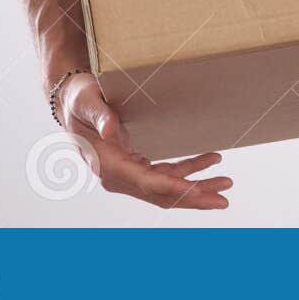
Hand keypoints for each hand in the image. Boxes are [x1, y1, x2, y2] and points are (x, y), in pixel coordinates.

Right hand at [60, 73, 231, 208]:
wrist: (72, 102)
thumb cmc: (80, 100)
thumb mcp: (87, 102)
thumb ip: (101, 116)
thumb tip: (112, 132)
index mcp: (108, 165)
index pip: (146, 183)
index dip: (174, 188)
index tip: (198, 192)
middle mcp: (118, 176)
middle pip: (161, 194)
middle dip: (193, 197)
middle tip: (223, 200)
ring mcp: (128, 174)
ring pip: (167, 188)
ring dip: (197, 186)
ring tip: (225, 181)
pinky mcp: (136, 166)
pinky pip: (165, 174)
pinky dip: (187, 171)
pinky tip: (209, 161)